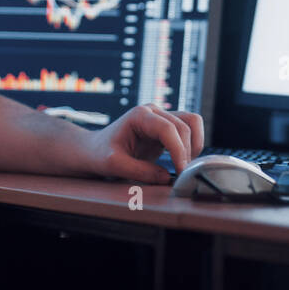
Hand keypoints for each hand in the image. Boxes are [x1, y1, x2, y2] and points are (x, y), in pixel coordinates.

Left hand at [86, 103, 204, 182]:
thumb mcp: (114, 165)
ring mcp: (161, 117)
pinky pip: (190, 129)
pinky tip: (182, 161)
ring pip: (192, 122)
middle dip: (186, 151)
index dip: (178, 150)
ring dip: (193, 144)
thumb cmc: (100, 155)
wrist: (95, 149)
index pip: (168, 129)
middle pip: (184, 126)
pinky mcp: (166, 126)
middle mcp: (153, 112)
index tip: (180, 171)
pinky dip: (192, 144)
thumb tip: (167, 178)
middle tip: (181, 175)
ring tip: (183, 166)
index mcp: (139, 116)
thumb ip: (140, 171)